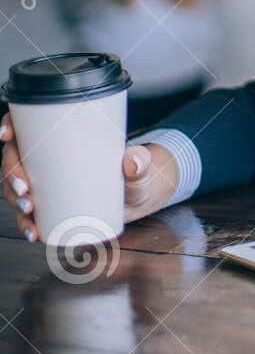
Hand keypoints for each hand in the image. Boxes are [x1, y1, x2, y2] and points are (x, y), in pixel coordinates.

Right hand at [0, 114, 179, 241]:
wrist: (141, 196)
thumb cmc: (137, 172)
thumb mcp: (141, 166)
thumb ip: (141, 162)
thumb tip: (133, 161)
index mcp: (64, 134)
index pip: (27, 121)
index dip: (10, 124)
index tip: (7, 135)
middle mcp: (50, 155)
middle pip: (15, 157)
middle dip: (11, 173)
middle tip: (25, 189)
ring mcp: (48, 180)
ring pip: (16, 186)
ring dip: (14, 200)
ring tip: (29, 212)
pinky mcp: (52, 203)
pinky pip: (30, 212)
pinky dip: (27, 223)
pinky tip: (33, 231)